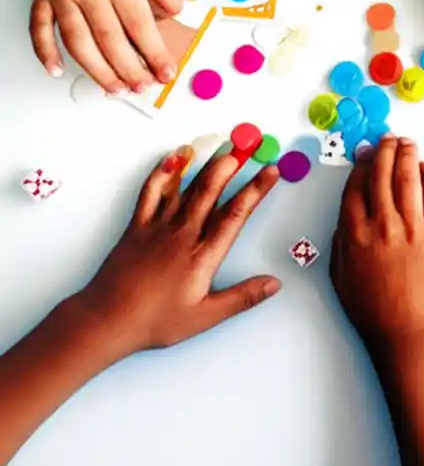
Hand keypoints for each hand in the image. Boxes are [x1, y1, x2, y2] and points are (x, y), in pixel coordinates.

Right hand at [26, 0, 182, 91]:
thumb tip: (179, 13)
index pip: (139, 24)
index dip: (154, 52)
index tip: (167, 73)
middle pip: (109, 38)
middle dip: (128, 69)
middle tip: (144, 88)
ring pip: (77, 41)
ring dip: (96, 69)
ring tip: (115, 89)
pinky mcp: (42, 0)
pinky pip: (39, 29)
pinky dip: (45, 51)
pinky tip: (56, 71)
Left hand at [75, 147, 280, 358]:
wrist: (107, 319)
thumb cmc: (155, 320)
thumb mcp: (205, 316)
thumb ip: (242, 297)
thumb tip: (273, 284)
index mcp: (203, 256)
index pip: (235, 214)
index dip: (256, 190)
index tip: (271, 171)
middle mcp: (183, 235)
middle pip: (211, 191)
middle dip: (232, 165)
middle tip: (248, 145)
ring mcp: (158, 227)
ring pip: (187, 187)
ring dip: (206, 163)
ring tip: (222, 145)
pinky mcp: (138, 227)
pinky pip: (151, 193)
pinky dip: (162, 173)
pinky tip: (174, 158)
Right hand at [330, 137, 423, 354]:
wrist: (405, 329)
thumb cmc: (370, 307)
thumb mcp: (339, 273)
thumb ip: (342, 239)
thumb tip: (350, 213)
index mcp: (354, 234)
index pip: (356, 186)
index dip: (361, 166)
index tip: (365, 155)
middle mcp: (382, 226)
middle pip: (381, 174)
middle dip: (383, 151)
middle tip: (387, 139)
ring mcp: (412, 229)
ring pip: (407, 178)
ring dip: (406, 154)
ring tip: (405, 142)